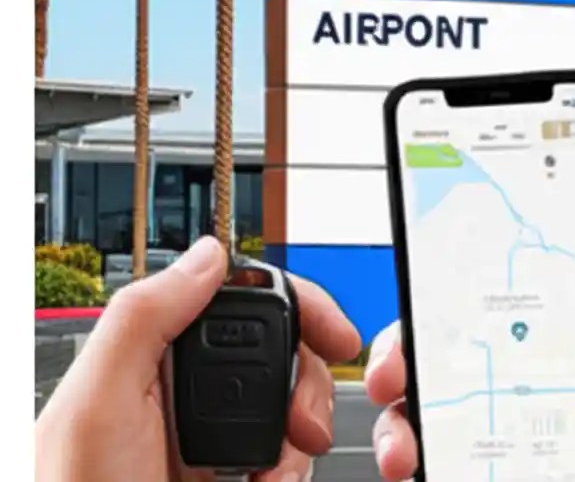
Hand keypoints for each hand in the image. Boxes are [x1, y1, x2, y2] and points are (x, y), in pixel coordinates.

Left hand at [35, 237, 362, 481]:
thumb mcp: (97, 405)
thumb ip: (144, 320)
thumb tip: (207, 256)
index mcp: (153, 358)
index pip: (243, 303)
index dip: (298, 308)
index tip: (335, 334)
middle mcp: (184, 393)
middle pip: (283, 356)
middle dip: (309, 386)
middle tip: (305, 423)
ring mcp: (210, 439)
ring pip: (293, 411)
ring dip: (301, 441)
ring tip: (274, 472)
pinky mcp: (231, 474)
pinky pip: (288, 461)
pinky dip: (291, 474)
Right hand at [364, 209, 574, 480]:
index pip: (536, 330)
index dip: (486, 304)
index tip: (447, 283)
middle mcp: (561, 430)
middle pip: (474, 374)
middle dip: (425, 353)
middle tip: (404, 356)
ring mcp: (526, 468)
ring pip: (443, 427)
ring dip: (405, 411)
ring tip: (402, 413)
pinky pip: (437, 471)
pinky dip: (406, 459)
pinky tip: (410, 458)